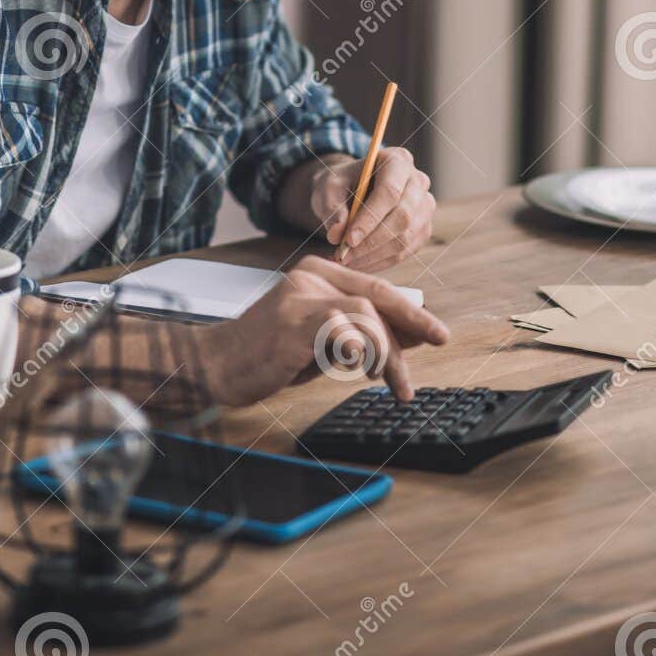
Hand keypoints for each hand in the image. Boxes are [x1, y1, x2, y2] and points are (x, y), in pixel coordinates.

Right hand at [198, 254, 448, 406]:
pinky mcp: (293, 322)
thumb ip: (361, 333)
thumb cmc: (270, 354)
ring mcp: (300, 297)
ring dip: (387, 352)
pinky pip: (342, 331)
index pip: (376, 287)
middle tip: (438, 342)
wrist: (217, 363)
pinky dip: (359, 350)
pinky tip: (358, 367)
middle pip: (377, 296)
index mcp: (318, 274)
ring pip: (366, 315)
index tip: (435, 332)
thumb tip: (411, 336)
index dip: (410, 310)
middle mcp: (311, 277)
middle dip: (413, 323)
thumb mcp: (323, 341)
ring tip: (389, 381)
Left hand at [308, 149, 434, 272]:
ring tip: (345, 261)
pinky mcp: (423, 229)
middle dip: (372, 241)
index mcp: (397, 160)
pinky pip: (405, 251)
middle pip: (403, 217)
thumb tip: (336, 234)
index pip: (389, 192)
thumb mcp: (328, 188)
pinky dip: (380, 262)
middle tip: (344, 255)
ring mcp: (425, 206)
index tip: (348, 240)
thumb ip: (331, 208)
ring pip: (405, 238)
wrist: (353, 190)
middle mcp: (418, 181)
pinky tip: (358, 264)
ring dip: (374, 255)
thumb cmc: (342, 184)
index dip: (369, 219)